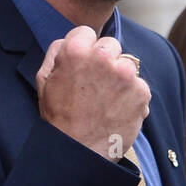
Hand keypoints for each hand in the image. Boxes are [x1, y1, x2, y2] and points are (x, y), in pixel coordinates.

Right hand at [34, 25, 149, 161]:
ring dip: (120, 77)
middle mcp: (103, 57)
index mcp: (76, 51)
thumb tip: (69, 40)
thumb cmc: (58, 118)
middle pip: (110, 45)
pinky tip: (116, 110)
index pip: (86, 32)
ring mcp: (125, 74)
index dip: (82, 49)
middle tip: (94, 85)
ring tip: (105, 100)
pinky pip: (139, 85)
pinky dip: (131, 96)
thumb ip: (56, 52)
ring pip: (127, 63)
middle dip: (104, 60)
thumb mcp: (44, 81)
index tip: (81, 65)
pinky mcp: (142, 91)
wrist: (78, 152)